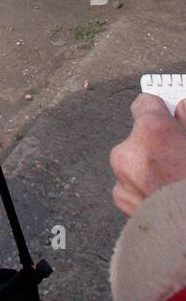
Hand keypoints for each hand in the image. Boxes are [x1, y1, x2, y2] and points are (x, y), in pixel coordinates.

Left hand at [110, 93, 185, 216]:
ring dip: (149, 166)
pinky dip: (143, 187)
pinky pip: (130, 183)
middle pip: (140, 135)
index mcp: (152, 131)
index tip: (169, 115)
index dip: (160, 109)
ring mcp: (122, 176)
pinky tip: (164, 197)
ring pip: (135, 161)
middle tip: (179, 156)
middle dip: (157, 143)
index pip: (145, 102)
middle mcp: (130, 150)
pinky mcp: (121, 198)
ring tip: (173, 181)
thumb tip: (181, 109)